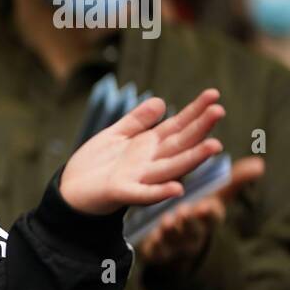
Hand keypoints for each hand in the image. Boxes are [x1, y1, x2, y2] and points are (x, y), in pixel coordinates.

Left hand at [59, 88, 224, 215]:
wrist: (71, 189)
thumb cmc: (96, 163)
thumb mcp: (116, 135)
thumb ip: (137, 121)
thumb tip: (161, 102)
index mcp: (149, 145)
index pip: (177, 126)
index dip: (195, 112)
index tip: (213, 95)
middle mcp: (150, 161)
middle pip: (180, 143)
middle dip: (200, 128)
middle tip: (219, 111)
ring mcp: (138, 177)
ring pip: (170, 167)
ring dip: (192, 158)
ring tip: (214, 146)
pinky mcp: (121, 192)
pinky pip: (143, 194)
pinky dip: (159, 192)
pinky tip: (177, 189)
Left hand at [139, 155, 265, 265]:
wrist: (179, 243)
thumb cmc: (199, 211)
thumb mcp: (215, 196)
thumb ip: (233, 181)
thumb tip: (259, 164)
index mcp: (208, 219)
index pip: (212, 217)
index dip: (210, 213)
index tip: (206, 206)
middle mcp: (194, 233)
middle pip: (194, 230)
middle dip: (190, 222)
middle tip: (184, 211)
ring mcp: (176, 244)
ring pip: (174, 239)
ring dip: (171, 231)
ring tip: (167, 221)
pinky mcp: (158, 252)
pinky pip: (157, 251)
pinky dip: (155, 245)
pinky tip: (152, 239)